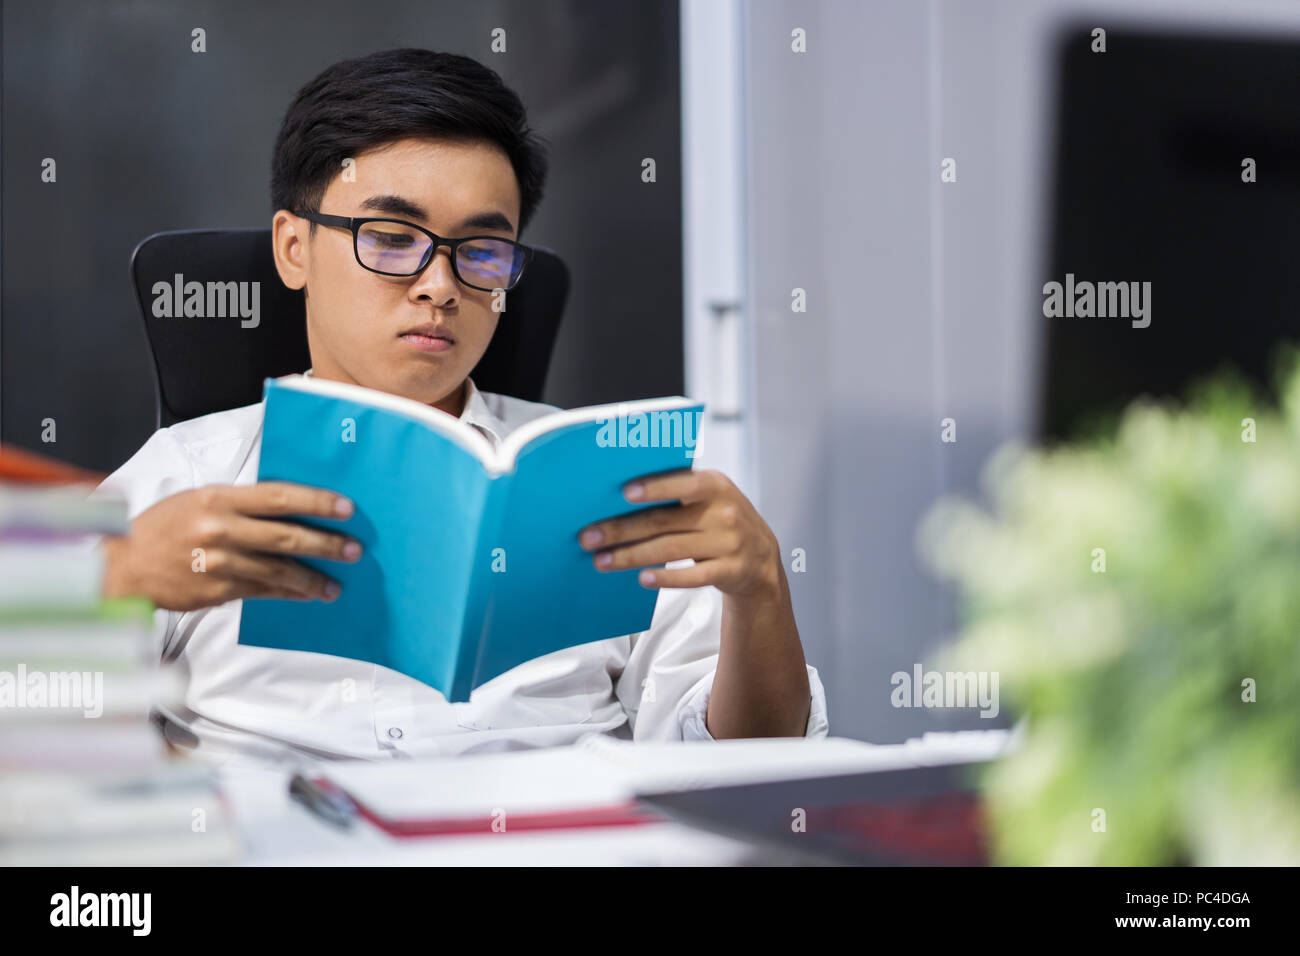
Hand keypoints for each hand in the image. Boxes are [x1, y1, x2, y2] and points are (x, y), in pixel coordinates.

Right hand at [101, 482, 361, 610]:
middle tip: (353, 549)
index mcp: (218, 498)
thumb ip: (239, 503)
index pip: (278, 496)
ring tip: (335, 585)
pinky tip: (306, 595)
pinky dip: (288, 594)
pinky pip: (262, 592)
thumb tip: (290, 507)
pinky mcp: (217, 590)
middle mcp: (220, 529)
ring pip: (278, 570)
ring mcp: (218, 562)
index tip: (346, 508)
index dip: (316, 501)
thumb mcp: (198, 500)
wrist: (124, 566)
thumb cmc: (164, 528)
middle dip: (326, 543)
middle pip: (286, 535)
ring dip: (313, 579)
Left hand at [578, 469, 780, 596]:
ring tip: (601, 561)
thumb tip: (617, 501)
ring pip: (671, 550)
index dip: (654, 488)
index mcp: (716, 485)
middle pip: (664, 522)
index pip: (682, 483)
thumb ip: (677, 495)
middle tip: (588, 537)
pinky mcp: (731, 571)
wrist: (761, 559)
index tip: (622, 493)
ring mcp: (730, 543)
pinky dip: (666, 578)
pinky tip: (642, 578)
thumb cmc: (718, 521)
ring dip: (631, 556)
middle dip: (622, 530)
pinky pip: (693, 576)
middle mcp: (725, 512)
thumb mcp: (709, 499)